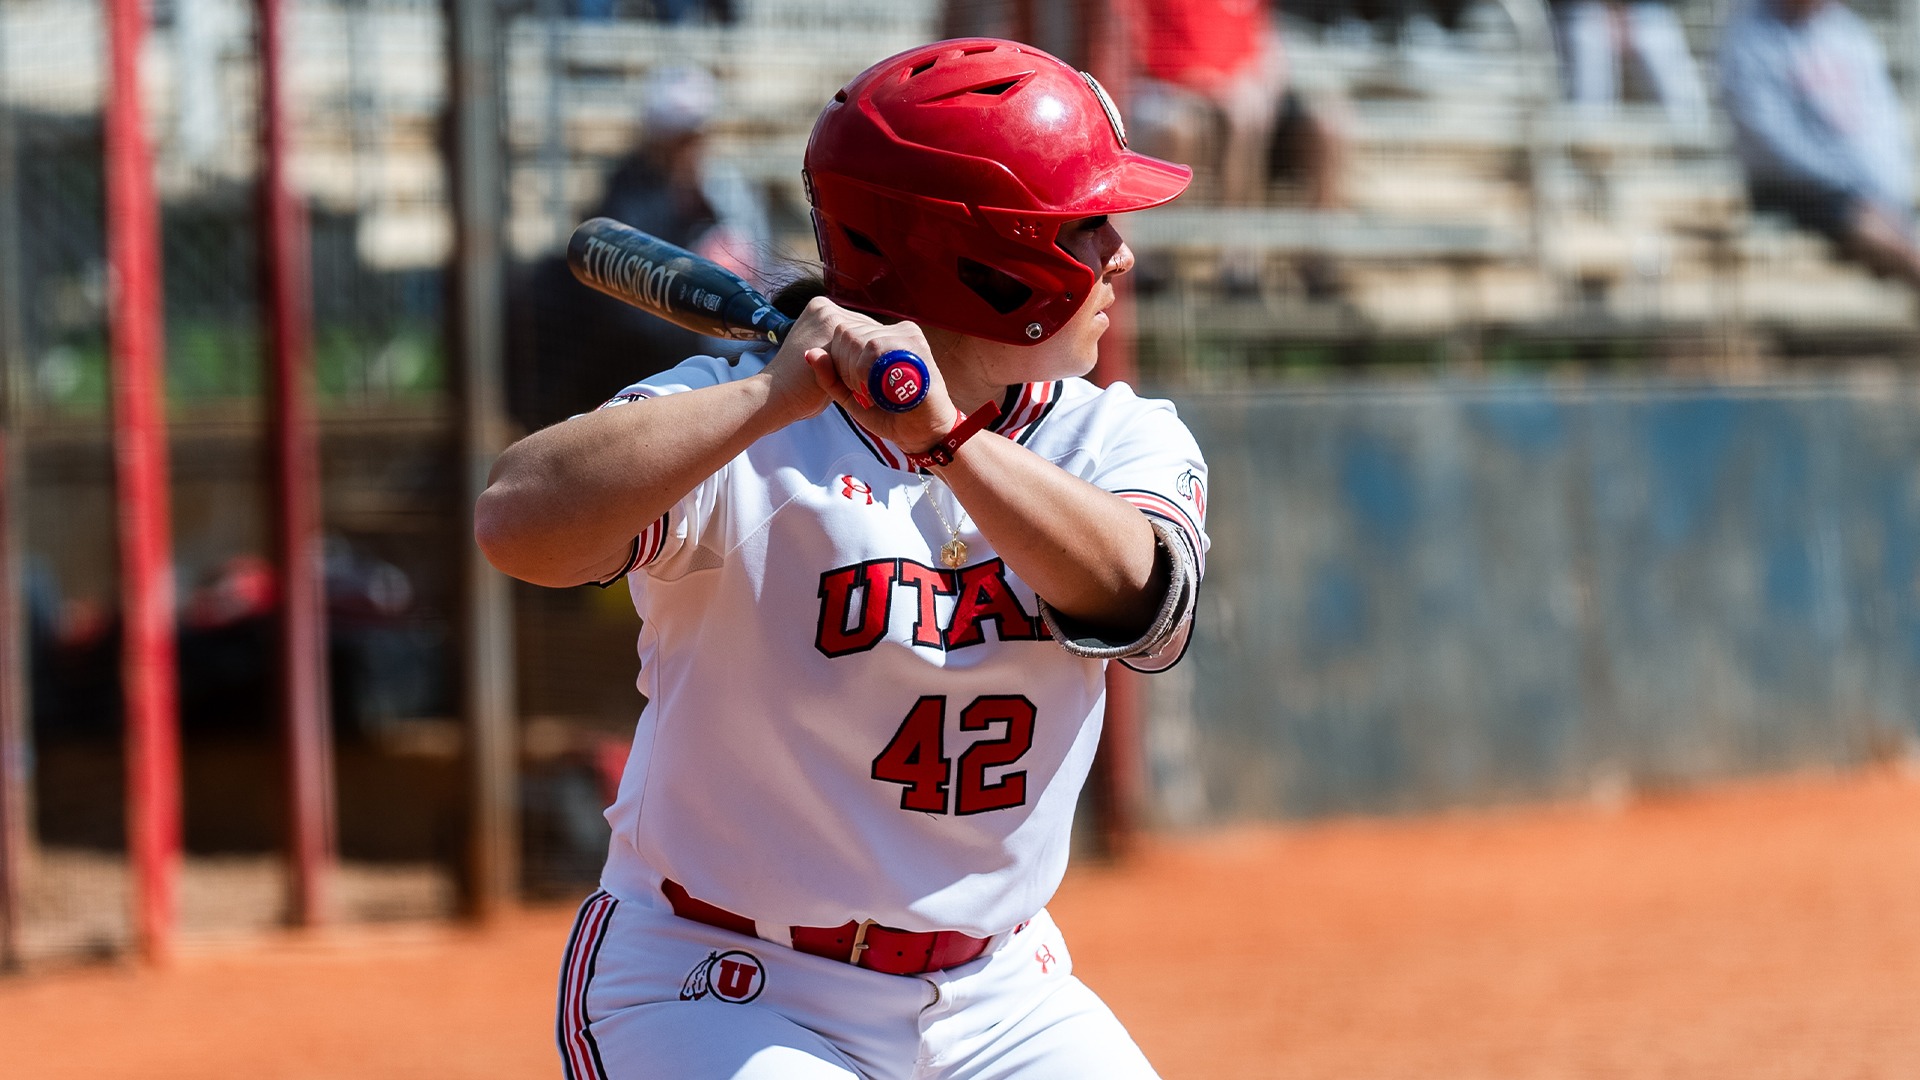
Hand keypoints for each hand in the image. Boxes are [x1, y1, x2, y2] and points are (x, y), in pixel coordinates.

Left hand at [786, 297, 959, 450]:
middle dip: (846, 367)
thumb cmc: (888, 415)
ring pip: (858, 340)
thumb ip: (829, 376)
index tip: (856, 388)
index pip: (843, 333)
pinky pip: (874, 348)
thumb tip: (809, 353)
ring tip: (874, 393)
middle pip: (848, 333)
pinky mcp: (913, 342)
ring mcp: (905, 333)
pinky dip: (868, 373)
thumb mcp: (850, 395)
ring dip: (857, 373)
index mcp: (880, 337)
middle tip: (864, 393)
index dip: (840, 362)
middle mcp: (893, 330)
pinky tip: (878, 391)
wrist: (921, 433)